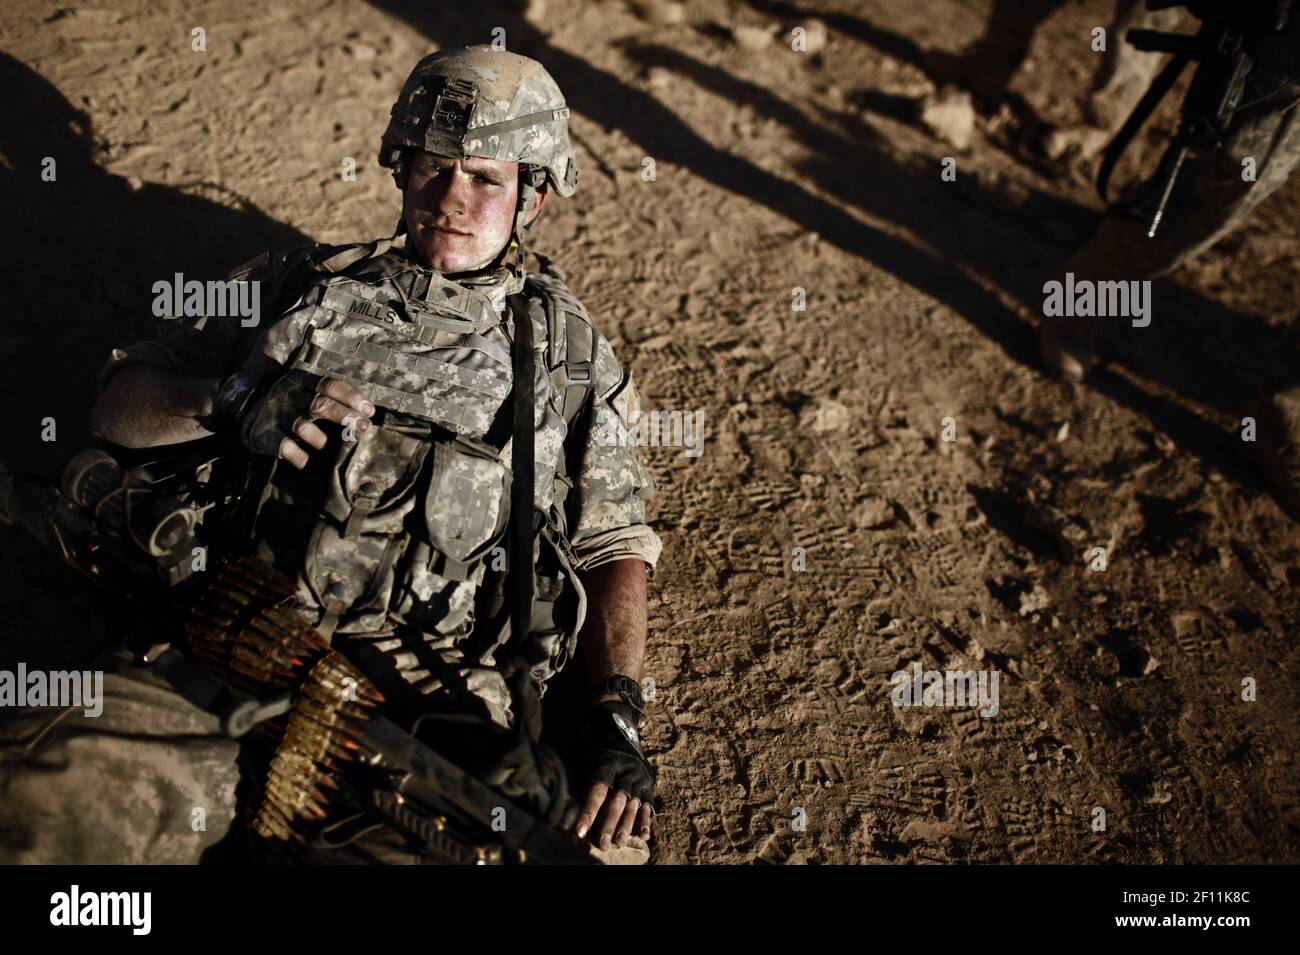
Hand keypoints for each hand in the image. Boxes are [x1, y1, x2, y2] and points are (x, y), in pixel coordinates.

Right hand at [241, 374, 374, 468]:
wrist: (242, 404)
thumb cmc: (288, 399)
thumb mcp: (304, 389)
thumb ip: (330, 397)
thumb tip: (366, 414)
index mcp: (302, 381)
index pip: (330, 385)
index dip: (351, 397)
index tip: (370, 411)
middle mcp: (290, 396)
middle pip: (320, 404)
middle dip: (344, 416)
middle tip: (363, 428)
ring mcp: (277, 414)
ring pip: (303, 427)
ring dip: (323, 441)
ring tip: (336, 453)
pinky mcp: (265, 434)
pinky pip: (284, 447)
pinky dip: (299, 457)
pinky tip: (311, 465)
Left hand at [572, 701, 654, 848]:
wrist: (620, 728)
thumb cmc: (593, 744)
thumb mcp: (580, 750)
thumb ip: (571, 768)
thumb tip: (551, 786)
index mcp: (606, 763)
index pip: (597, 790)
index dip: (588, 812)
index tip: (579, 832)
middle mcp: (625, 770)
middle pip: (618, 801)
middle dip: (609, 824)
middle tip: (601, 844)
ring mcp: (639, 777)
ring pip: (634, 804)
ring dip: (627, 825)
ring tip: (619, 842)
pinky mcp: (648, 783)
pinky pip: (648, 803)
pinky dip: (645, 820)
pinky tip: (643, 835)